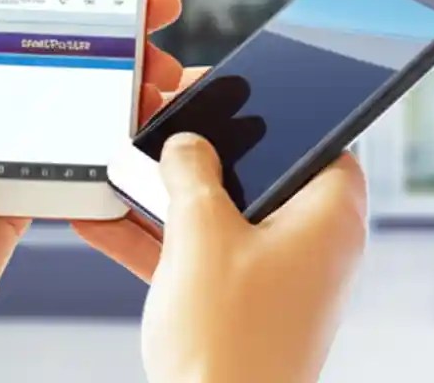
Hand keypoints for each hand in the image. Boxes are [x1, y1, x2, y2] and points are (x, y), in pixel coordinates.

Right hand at [75, 88, 367, 382]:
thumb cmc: (229, 340)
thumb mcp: (201, 236)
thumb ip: (189, 176)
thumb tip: (185, 145)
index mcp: (331, 214)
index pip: (318, 135)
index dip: (273, 108)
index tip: (226, 93)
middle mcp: (316, 243)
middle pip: (262, 174)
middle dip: (205, 153)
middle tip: (159, 128)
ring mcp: (283, 278)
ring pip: (227, 217)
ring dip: (172, 196)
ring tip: (120, 167)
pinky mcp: (248, 309)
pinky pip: (206, 258)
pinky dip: (163, 242)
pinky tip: (102, 221)